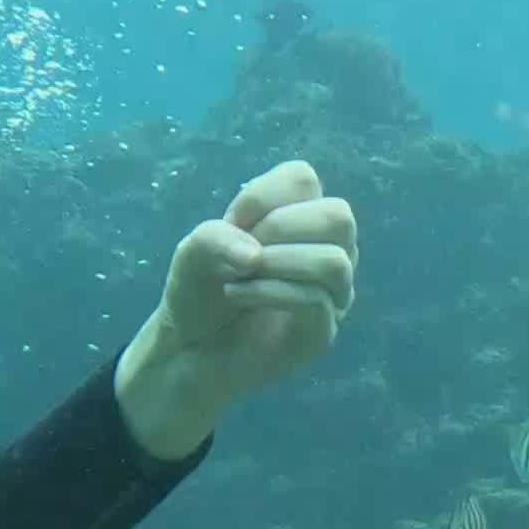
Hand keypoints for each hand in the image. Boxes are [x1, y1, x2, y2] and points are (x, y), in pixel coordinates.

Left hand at [114, 160, 357, 460]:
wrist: (189, 349)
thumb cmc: (199, 291)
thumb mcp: (193, 251)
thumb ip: (216, 237)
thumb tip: (256, 255)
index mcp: (300, 217)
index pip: (302, 179)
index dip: (262, 196)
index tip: (231, 223)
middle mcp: (326, 250)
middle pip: (338, 216)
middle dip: (282, 228)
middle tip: (245, 252)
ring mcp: (331, 293)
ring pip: (335, 262)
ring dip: (280, 263)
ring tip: (241, 276)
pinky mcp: (322, 332)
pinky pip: (317, 301)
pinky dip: (270, 292)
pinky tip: (238, 296)